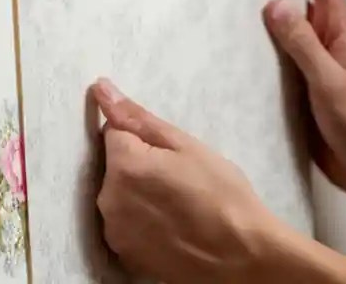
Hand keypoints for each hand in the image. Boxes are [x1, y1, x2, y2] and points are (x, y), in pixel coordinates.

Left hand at [91, 78, 288, 282]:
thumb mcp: (185, 146)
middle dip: (137, 165)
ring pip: (118, 196)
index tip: (168, 154)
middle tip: (177, 180)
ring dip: (136, 194)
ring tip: (175, 205)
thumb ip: (136, 117)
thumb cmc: (223, 195)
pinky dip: (139, 221)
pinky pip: (124, 224)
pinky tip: (169, 226)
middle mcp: (108, 199)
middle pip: (113, 166)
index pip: (112, 132)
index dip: (141, 139)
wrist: (245, 257)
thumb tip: (100, 88)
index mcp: (123, 165)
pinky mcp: (124, 254)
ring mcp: (114, 230)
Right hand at [263, 0, 345, 200]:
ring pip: (281, 12)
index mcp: (338, 26)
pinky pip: (272, 44)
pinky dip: (252, 30)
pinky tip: (228, 28)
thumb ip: (303, 44)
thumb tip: (274, 1)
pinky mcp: (297, 76)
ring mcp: (310, 53)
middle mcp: (323, 32)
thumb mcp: (331, 82)